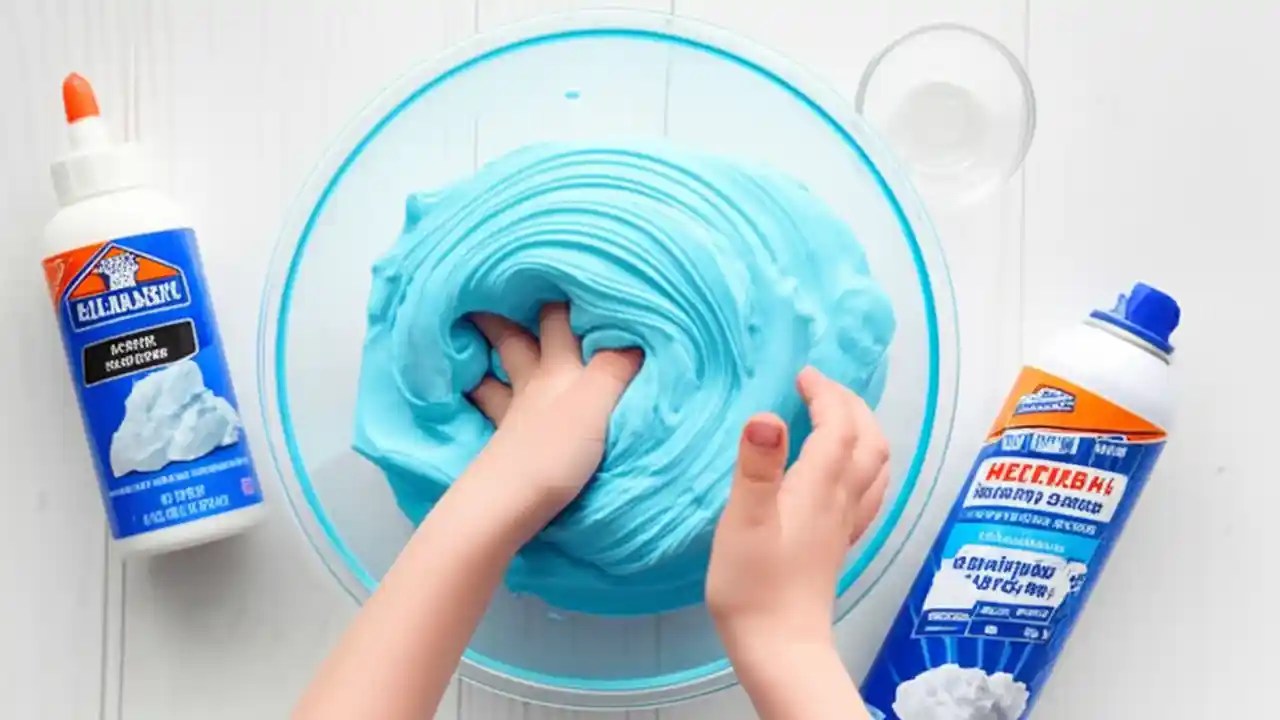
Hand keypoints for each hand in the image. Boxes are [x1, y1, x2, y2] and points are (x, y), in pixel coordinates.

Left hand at [466, 303, 642, 534]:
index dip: (556, 292)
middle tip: (489, 284)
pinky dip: (484, 394)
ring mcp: (515, 415)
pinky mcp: (505, 445)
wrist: (508, 506)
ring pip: (500, 373)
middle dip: (507, 314)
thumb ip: (618, 365)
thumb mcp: (599, 402)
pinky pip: (492, 407)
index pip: (556, 319)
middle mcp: (533, 384)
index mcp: (557, 369)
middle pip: (517, 339)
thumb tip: (639, 331)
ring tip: (471, 335)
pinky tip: (476, 392)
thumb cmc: (555, 451)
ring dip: (490, 354)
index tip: (544, 261)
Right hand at [707, 367, 889, 657]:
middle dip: (850, 404)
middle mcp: (841, 500)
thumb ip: (757, 466)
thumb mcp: (743, 521)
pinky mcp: (839, 544)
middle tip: (820, 388)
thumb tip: (767, 416)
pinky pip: (868, 492)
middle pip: (867, 440)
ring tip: (839, 416)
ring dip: (863, 431)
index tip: (803, 375)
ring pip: (875, 465)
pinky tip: (847, 471)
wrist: (778, 645)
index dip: (826, 394)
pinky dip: (864, 466)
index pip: (837, 425)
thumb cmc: (752, 585)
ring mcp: (845, 524)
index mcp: (819, 487)